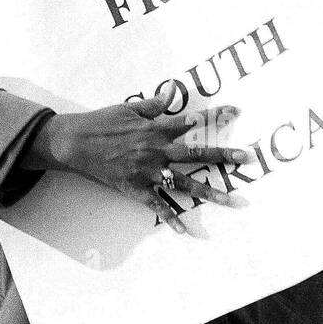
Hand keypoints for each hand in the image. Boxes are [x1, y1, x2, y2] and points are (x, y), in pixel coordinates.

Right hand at [26, 99, 247, 233]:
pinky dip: (171, 218)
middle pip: (196, 154)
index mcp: (154, 129)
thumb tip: (171, 92)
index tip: (234, 111)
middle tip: (246, 157)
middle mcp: (156, 151)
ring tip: (232, 201)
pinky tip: (186, 231)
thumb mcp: (127, 108)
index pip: (189, 121)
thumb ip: (152, 105)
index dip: (213, 115)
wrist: (76, 143)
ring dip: (210, 193)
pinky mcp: (136, 188)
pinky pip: (157, 205)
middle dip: (223, 156)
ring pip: (184, 185)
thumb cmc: (101, 122)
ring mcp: (148, 172)